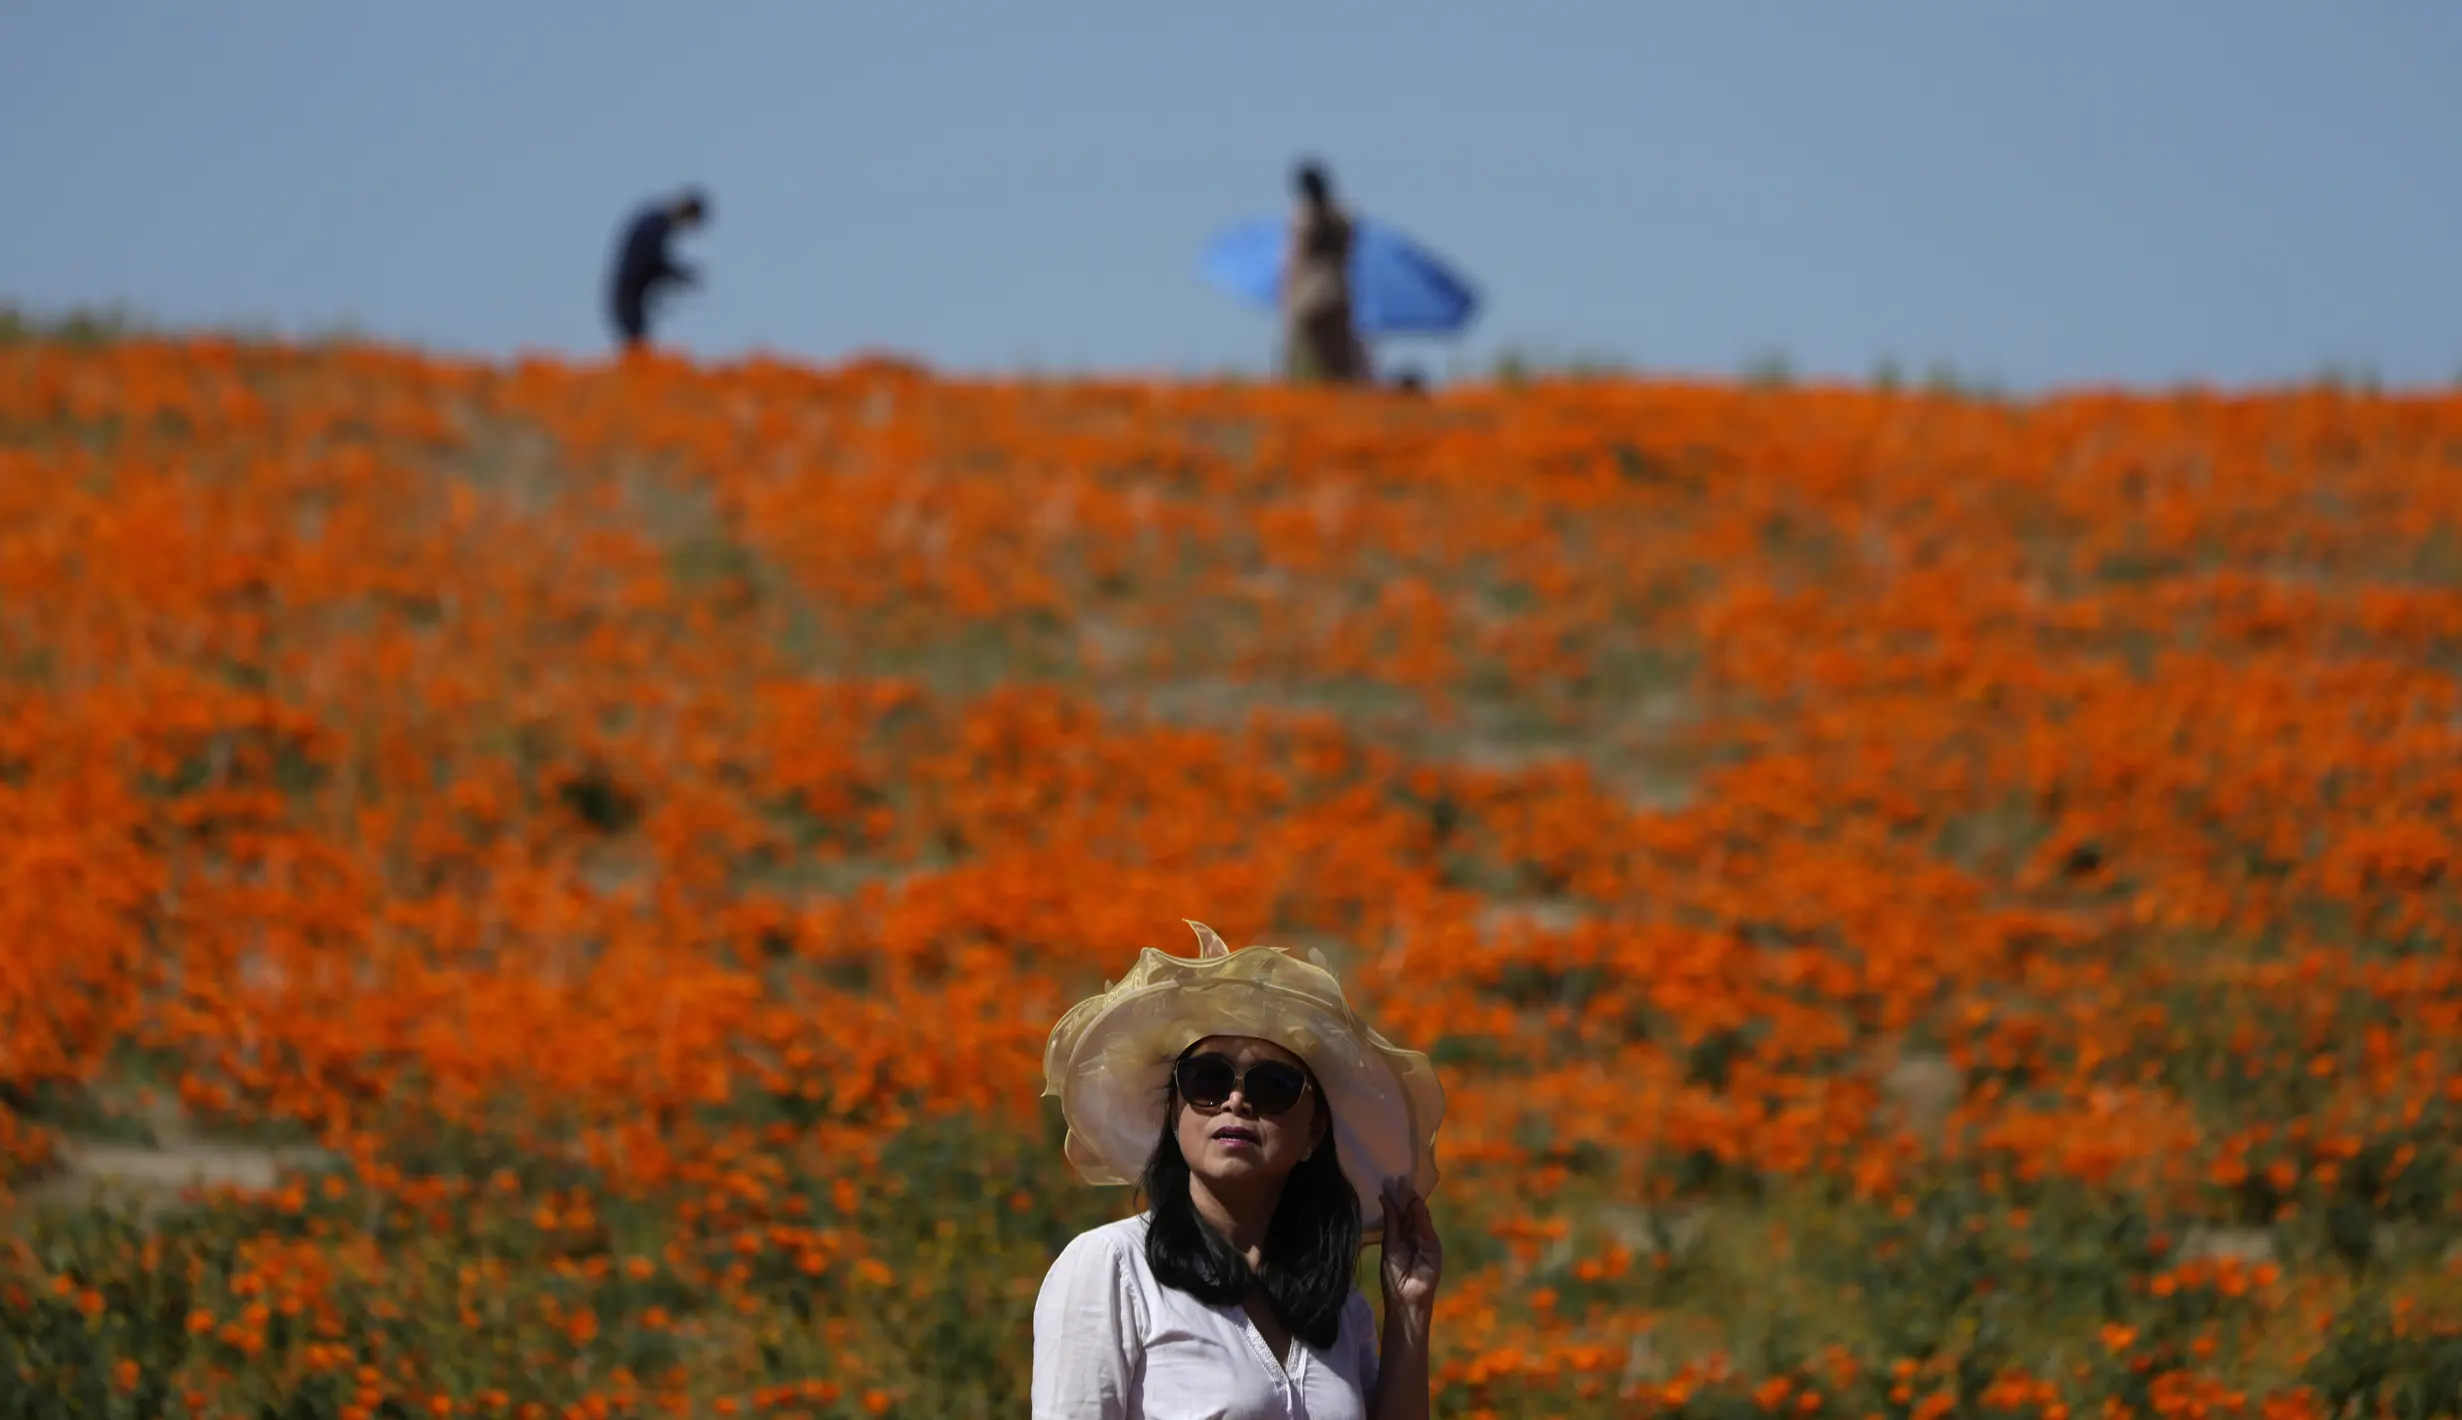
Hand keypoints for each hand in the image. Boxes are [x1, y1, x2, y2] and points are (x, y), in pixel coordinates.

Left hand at [1378, 1178, 1441, 1318]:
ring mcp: (1425, 1240)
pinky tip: (1416, 1205)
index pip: (1399, 1214)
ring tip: (1406, 1187)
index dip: (1395, 1199)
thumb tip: (1385, 1198)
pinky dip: (1422, 1216)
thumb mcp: (1390, 1243)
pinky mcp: (1434, 1246)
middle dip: (1405, 1197)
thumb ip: (1392, 1221)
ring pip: (1420, 1218)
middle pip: (1410, 1213)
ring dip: (1414, 1203)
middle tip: (1399, 1178)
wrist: (1407, 1297)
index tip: (1389, 1183)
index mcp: (1400, 1236)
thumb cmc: (1394, 1275)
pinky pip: (1427, 1228)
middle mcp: (1413, 1236)